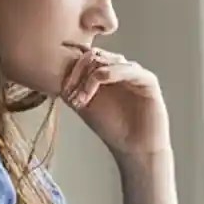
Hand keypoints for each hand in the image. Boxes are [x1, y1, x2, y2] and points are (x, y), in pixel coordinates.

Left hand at [60, 42, 170, 156]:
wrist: (135, 148)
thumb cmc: (112, 127)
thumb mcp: (84, 104)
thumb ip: (73, 86)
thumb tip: (55, 72)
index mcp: (106, 71)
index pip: (86, 56)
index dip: (71, 67)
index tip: (61, 87)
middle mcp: (120, 68)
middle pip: (95, 54)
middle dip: (77, 71)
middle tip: (68, 92)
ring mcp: (134, 73)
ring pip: (108, 60)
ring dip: (88, 77)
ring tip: (81, 98)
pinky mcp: (148, 80)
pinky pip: (126, 69)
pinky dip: (109, 73)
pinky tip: (96, 84)